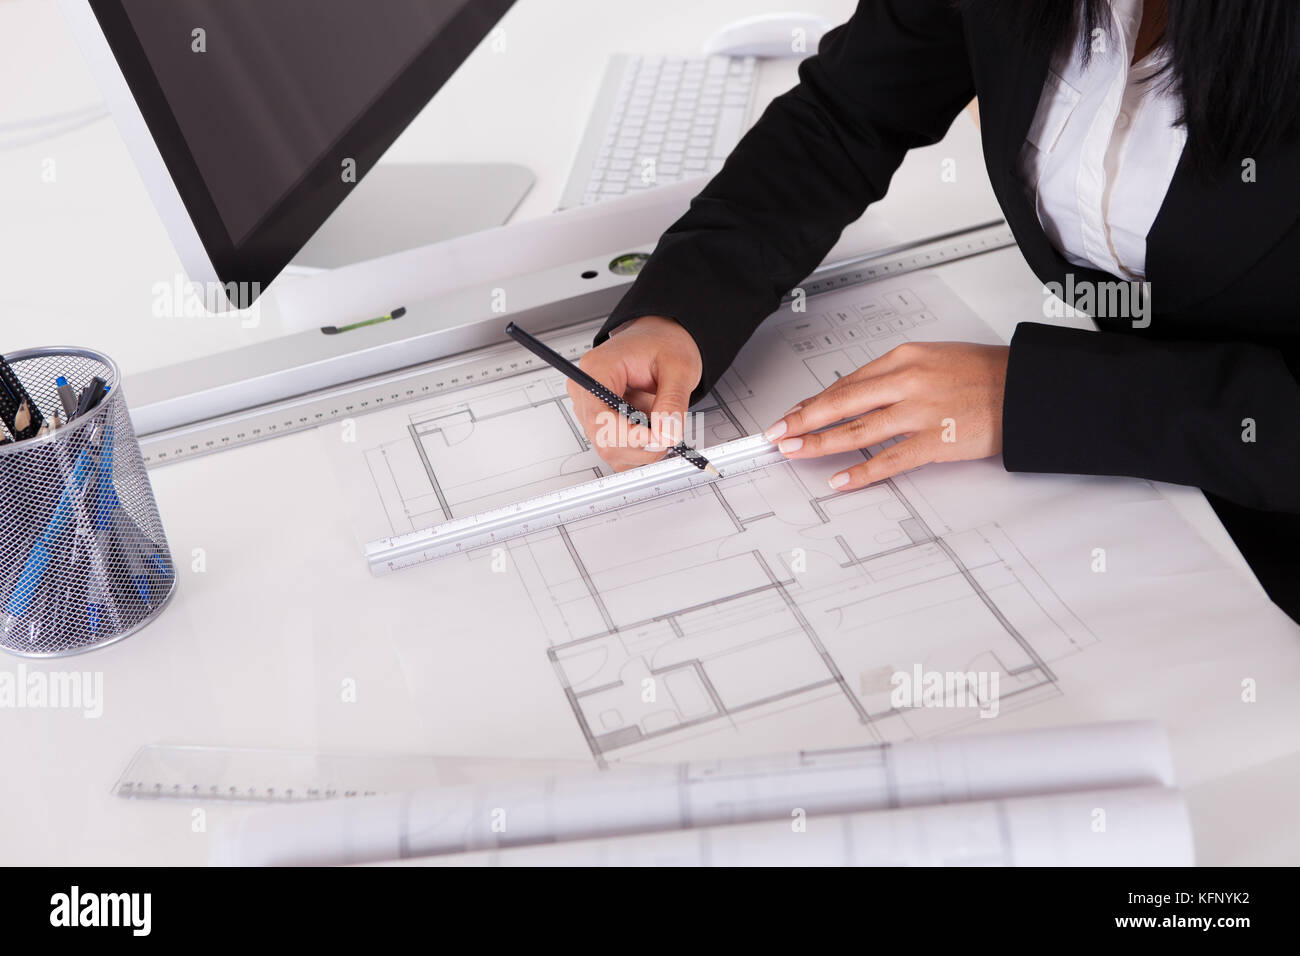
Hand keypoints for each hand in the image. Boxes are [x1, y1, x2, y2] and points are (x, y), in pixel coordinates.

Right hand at [568, 315, 702, 470]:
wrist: (662, 339)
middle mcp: (587, 390)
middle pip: (602, 438)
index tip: (658, 438)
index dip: (629, 436)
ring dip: (641, 449)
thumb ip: (672, 402)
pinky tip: (651, 429)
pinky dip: (638, 449)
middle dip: (639, 446)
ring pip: (609, 450)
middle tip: (667, 436)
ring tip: (660, 425)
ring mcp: (591, 409)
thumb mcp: (679, 368)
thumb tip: (666, 434)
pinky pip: (616, 450)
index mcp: (597, 369)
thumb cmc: (664, 345)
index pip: (599, 416)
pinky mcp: (601, 422)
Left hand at [763, 342, 1008, 488]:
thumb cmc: (983, 374)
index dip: (815, 402)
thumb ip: (895, 376)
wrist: (1027, 389)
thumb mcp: (933, 359)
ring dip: (819, 443)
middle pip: (842, 402)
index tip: (793, 414)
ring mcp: (920, 412)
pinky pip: (890, 460)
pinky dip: (861, 472)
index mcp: (905, 357)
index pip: (848, 382)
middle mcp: (908, 381)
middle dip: (803, 419)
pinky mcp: (935, 441)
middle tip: (777, 433)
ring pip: (857, 430)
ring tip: (794, 452)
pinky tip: (839, 480)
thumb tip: (857, 396)